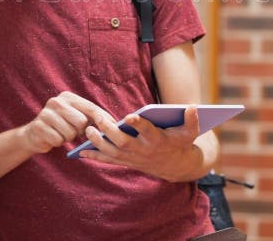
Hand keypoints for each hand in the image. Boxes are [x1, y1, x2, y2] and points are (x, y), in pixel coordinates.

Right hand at [20, 92, 114, 154]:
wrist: (34, 135)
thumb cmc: (61, 126)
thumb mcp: (75, 117)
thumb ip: (90, 117)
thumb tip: (113, 124)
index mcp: (68, 97)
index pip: (91, 108)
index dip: (103, 119)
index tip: (113, 127)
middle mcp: (56, 101)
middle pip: (81, 122)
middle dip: (80, 131)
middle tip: (73, 132)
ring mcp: (46, 113)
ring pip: (70, 133)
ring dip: (68, 138)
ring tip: (62, 134)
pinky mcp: (39, 127)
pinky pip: (58, 140)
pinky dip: (58, 142)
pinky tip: (53, 137)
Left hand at [79, 105, 203, 181]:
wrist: (176, 166)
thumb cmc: (181, 143)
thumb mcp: (190, 132)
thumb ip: (192, 120)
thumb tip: (192, 106)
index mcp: (158, 140)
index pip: (147, 131)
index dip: (138, 124)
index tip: (129, 116)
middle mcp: (143, 150)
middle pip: (123, 143)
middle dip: (108, 132)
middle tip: (97, 119)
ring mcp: (133, 158)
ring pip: (112, 152)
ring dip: (98, 143)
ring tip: (87, 130)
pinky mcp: (126, 162)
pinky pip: (108, 161)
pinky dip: (94, 156)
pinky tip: (80, 152)